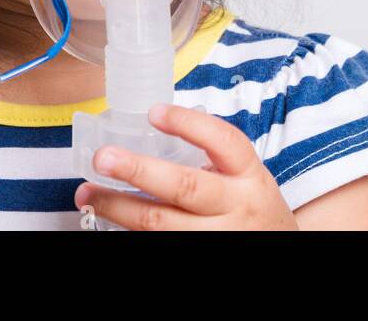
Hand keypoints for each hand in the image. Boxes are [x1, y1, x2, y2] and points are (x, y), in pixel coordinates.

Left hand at [72, 102, 298, 229]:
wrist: (279, 249)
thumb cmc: (252, 209)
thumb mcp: (247, 179)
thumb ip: (212, 159)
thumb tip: (152, 129)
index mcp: (249, 176)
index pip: (223, 141)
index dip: (188, 124)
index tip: (155, 111)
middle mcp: (236, 207)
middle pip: (184, 187)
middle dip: (137, 170)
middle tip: (102, 157)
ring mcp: (217, 238)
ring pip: (160, 224)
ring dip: (117, 207)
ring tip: (88, 193)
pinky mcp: (200, 255)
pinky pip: (158, 243)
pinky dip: (129, 231)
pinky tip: (109, 220)